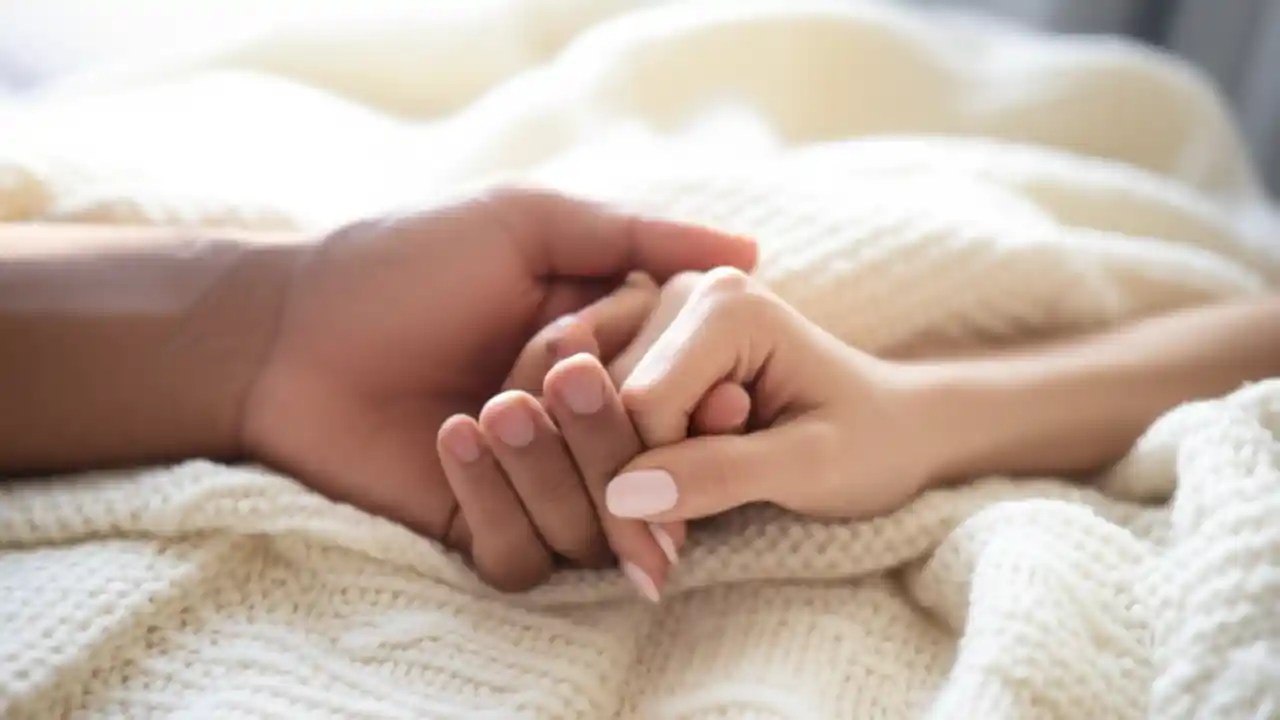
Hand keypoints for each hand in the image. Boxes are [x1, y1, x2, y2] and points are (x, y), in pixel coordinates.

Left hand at [240, 189, 755, 588]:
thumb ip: (638, 237)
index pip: (685, 404)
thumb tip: (754, 249)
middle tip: (563, 376)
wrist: (285, 331)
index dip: (700, 403)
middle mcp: (576, 431)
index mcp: (605, 360)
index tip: (711, 392)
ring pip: (593, 525)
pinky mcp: (477, 531)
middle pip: (648, 475)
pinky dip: (496, 501)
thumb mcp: (527, 224)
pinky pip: (522, 557)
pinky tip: (450, 435)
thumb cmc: (404, 261)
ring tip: (495, 401)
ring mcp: (530, 486)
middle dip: (613, 432)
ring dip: (553, 466)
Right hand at [602, 267, 933, 522]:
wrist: (895, 429)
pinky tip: (657, 499)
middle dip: (626, 489)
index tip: (671, 551)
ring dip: (618, 483)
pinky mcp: (646, 343)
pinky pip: (595, 409)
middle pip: (607, 404)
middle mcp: (684, 291)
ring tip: (668, 533)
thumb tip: (624, 494)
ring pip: (590, 410)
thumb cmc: (872, 445)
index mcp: (728, 304)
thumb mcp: (814, 468)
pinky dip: (617, 466)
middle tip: (660, 558)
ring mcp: (659, 313)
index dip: (646, 486)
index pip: (642, 403)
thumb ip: (722, 474)